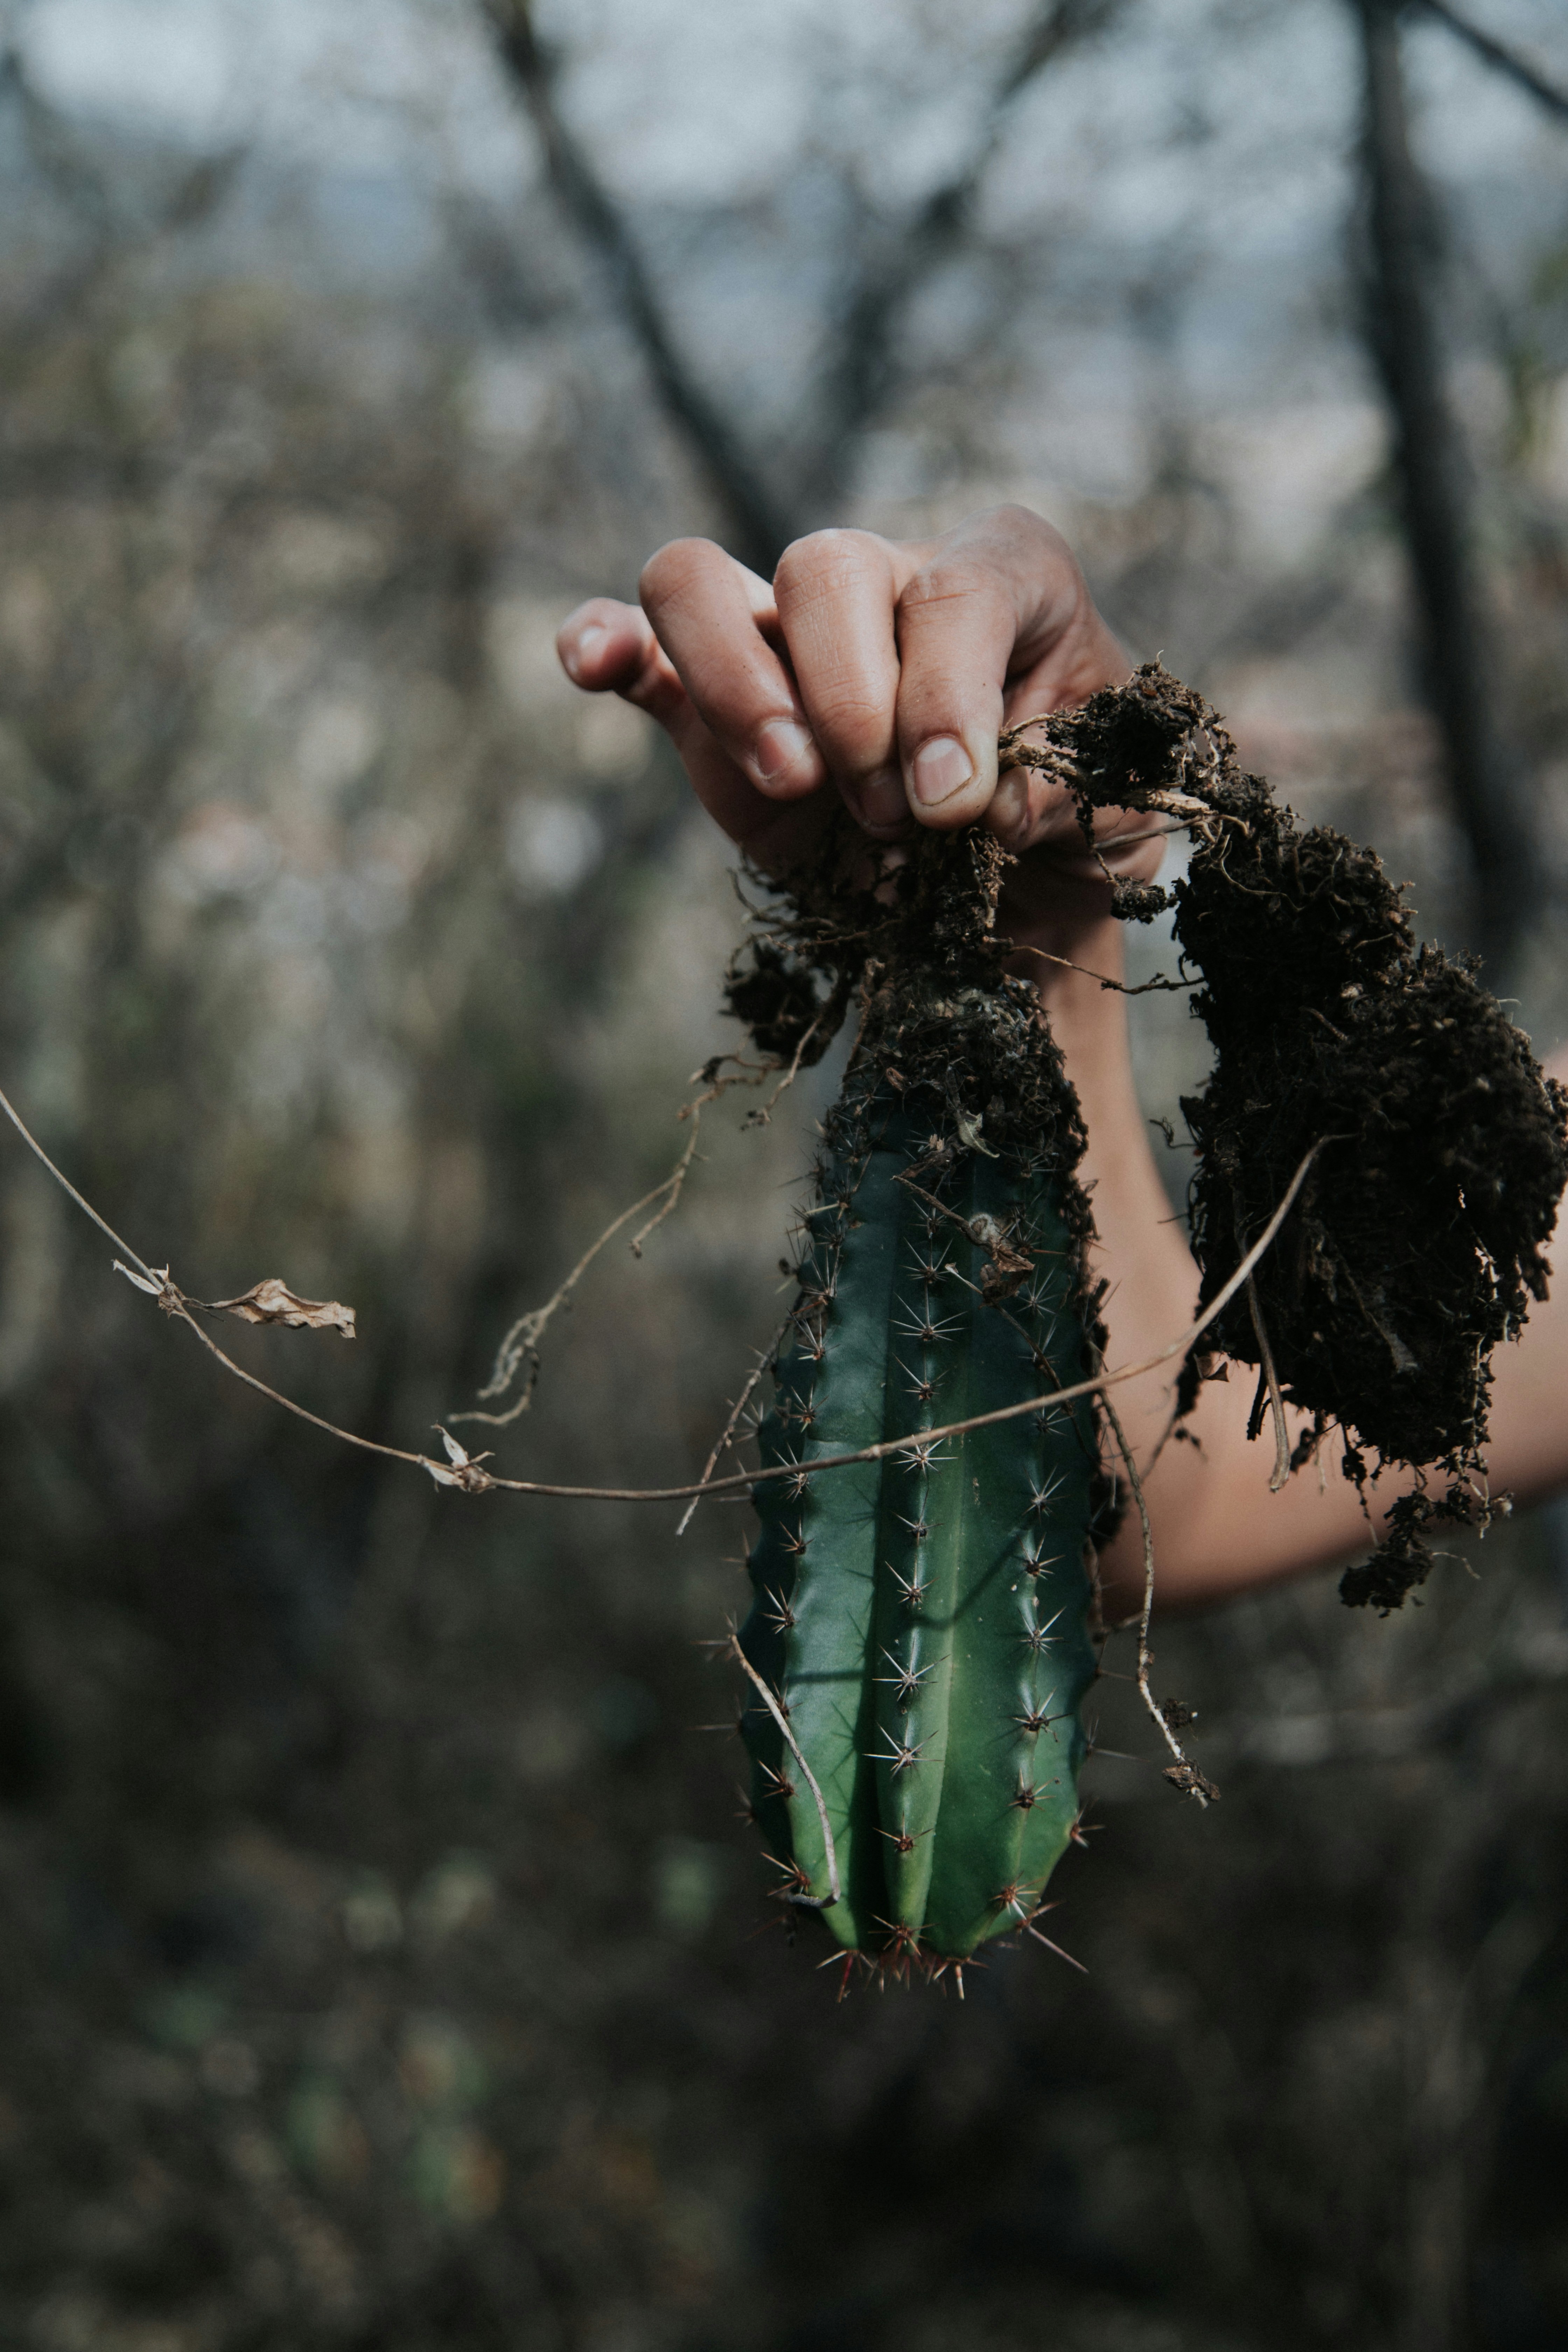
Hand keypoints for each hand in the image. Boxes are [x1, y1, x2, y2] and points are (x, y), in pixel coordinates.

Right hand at [555, 505, 1159, 950]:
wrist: (1016, 888)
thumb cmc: (1071, 816)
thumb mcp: (1113, 802)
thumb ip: (1061, 788)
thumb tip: (968, 799)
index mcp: (1005, 574)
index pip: (956, 591)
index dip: (948, 700)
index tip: (956, 808)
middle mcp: (885, 578)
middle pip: (824, 566)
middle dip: (852, 702)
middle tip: (890, 816)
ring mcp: (783, 635)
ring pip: (701, 579)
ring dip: (738, 686)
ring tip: (795, 781)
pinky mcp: (707, 704)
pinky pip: (636, 642)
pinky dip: (603, 642)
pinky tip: (592, 667)